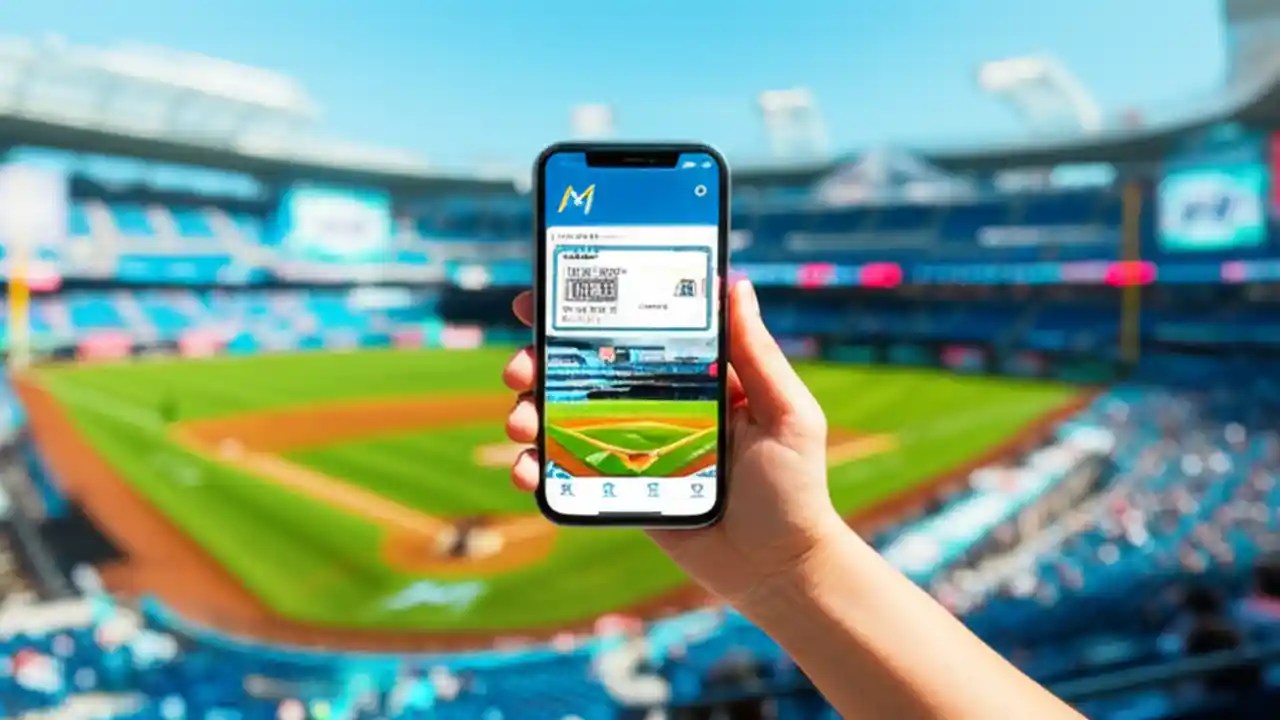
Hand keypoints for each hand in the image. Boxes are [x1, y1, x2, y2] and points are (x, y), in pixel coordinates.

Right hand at [503, 280, 845, 606]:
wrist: (778, 568)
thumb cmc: (794, 487)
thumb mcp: (786, 413)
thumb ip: (758, 354)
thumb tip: (736, 284)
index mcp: (689, 377)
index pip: (628, 332)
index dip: (580, 313)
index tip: (539, 299)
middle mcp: (652, 406)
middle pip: (579, 372)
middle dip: (537, 361)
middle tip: (520, 367)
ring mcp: (630, 448)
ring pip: (561, 419)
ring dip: (526, 413)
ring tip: (519, 424)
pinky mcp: (617, 491)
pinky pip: (567, 473)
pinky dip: (535, 469)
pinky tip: (525, 472)